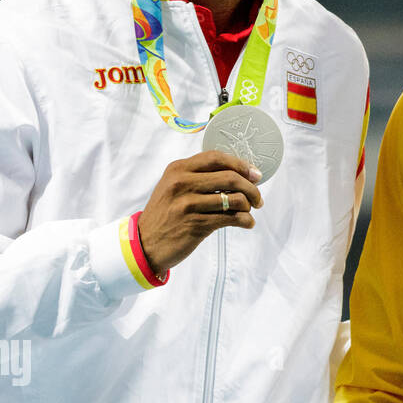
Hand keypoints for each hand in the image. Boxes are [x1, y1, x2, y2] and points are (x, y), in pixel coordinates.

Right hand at [137, 150, 263, 273]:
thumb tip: (239, 173)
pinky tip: (246, 223)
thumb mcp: (173, 187)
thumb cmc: (165, 214)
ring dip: (249, 206)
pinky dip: (246, 221)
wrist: (145, 244)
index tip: (255, 174)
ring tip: (248, 212)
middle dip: (251, 188)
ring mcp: (188, 204)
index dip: (241, 164)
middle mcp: (182, 183)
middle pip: (230, 178)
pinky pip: (232, 218)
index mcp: (178, 169)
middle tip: (258, 198)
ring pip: (235, 199)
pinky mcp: (195, 225)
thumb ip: (199, 177)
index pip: (216, 158)